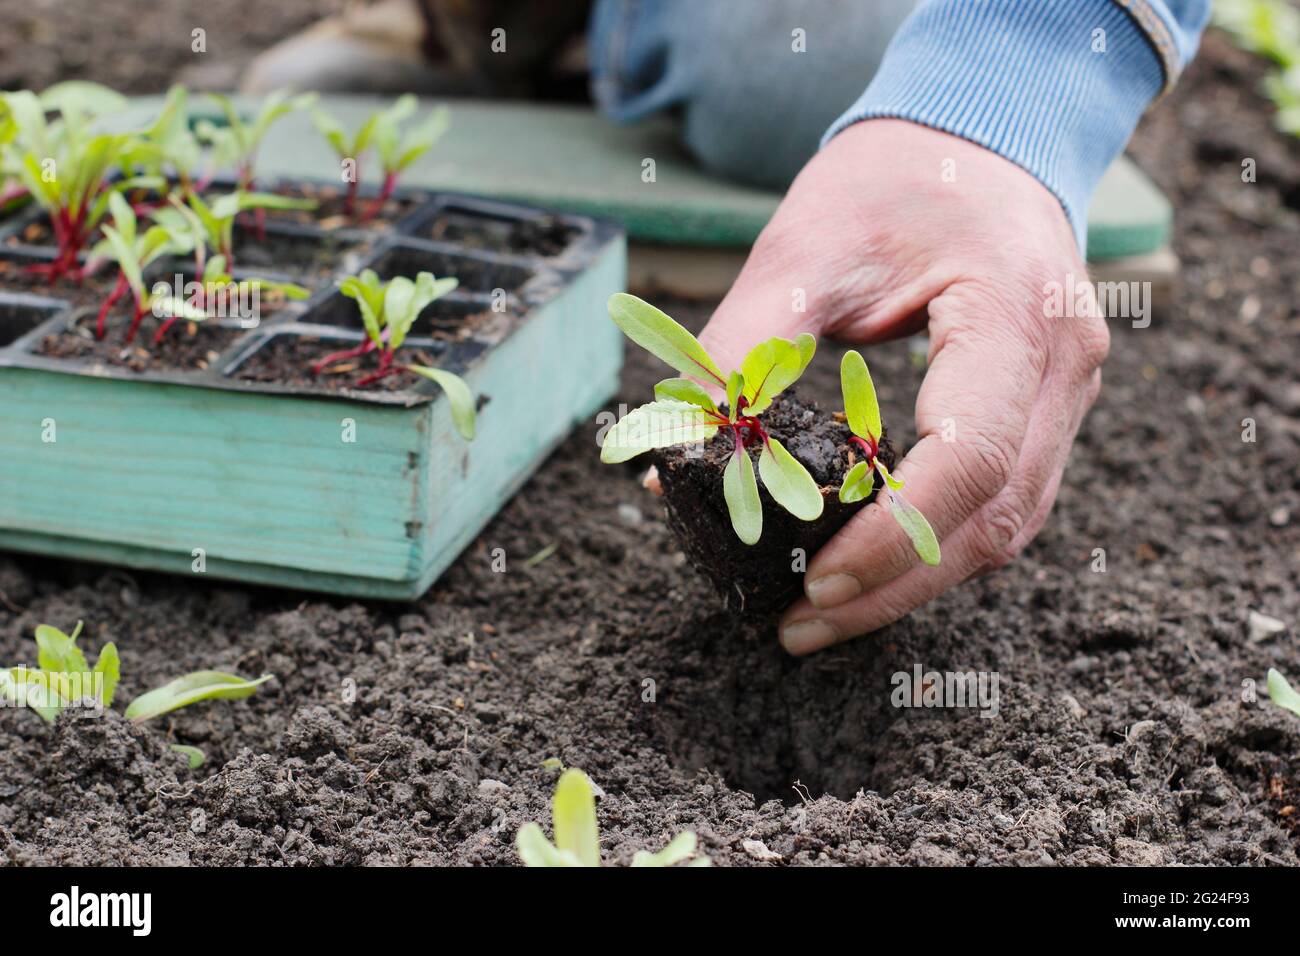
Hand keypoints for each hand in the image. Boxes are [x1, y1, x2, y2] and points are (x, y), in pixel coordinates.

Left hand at [697, 119, 1109, 654]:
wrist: (981, 130)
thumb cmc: (894, 178)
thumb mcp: (806, 249)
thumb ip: (744, 352)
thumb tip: (678, 459)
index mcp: (1015, 311)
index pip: (967, 460)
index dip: (890, 539)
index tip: (810, 586)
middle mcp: (1064, 364)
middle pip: (996, 517)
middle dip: (896, 586)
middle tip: (800, 626)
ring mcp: (1067, 391)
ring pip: (1007, 523)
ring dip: (918, 578)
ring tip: (824, 613)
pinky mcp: (1046, 406)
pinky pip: (1002, 497)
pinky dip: (937, 541)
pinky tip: (871, 563)